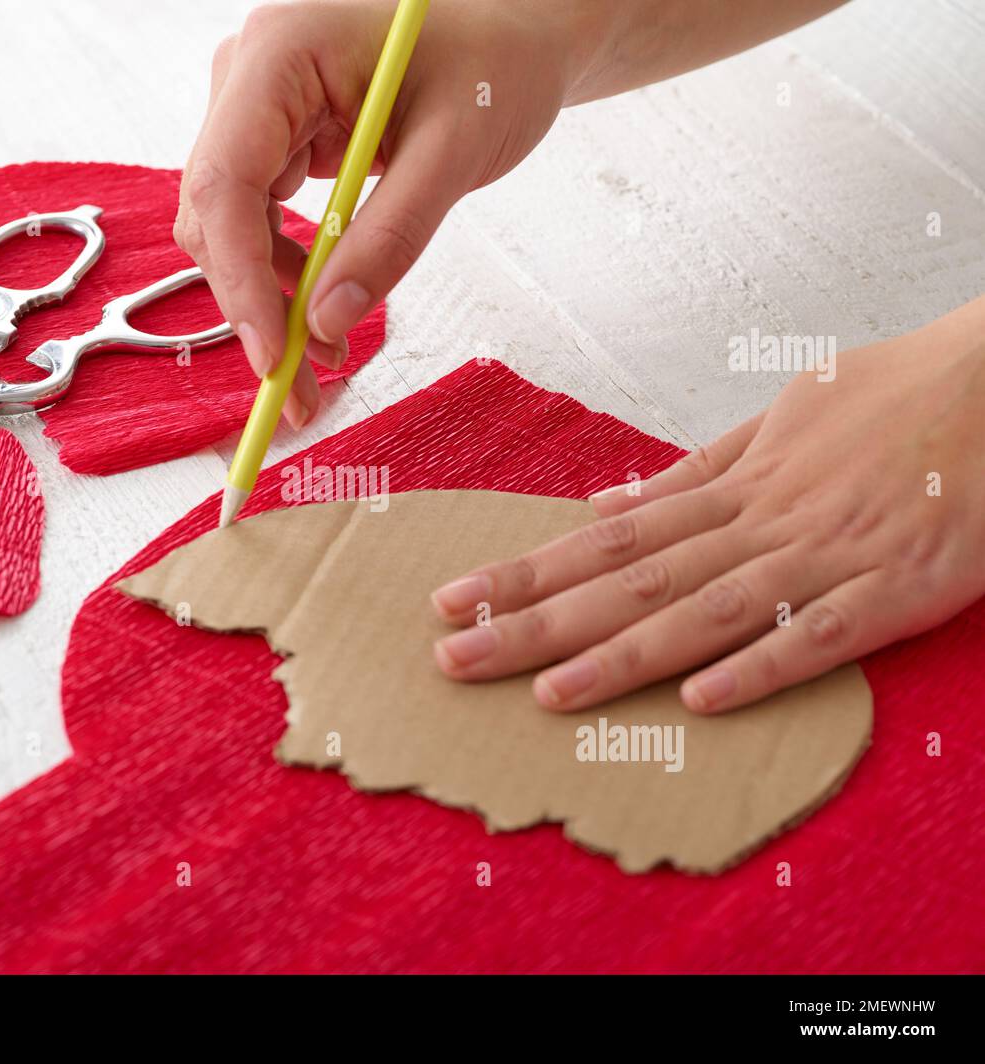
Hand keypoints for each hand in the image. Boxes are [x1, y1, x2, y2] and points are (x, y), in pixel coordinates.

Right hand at [175, 0, 575, 425]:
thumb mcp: (454, 154)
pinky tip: (324, 307)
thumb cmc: (494, 66)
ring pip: (228, 228)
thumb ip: (391, 238)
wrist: (512, 40)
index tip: (273, 357)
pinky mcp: (274, 141)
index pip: (225, 181)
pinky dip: (284, 277)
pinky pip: (256, 223)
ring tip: (329, 352)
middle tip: (301, 387)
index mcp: (282, 52)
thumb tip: (326, 324)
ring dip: (269, 299)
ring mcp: (256, 109)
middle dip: (254, 306)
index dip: (240, 279)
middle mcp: (250, 76)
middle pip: (214, 213)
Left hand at [431, 296, 984, 712]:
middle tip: (453, 656)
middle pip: (632, 578)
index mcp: (736, 484)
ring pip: (706, 608)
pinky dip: (761, 666)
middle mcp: (762, 521)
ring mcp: (826, 554)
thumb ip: (699, 470)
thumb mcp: (784, 417)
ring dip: (623, 655)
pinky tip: (701, 701)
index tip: (457, 597)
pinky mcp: (897, 586)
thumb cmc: (897, 397)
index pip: (609, 536)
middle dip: (538, 620)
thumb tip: (613, 497)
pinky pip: (821, 635)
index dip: (529, 570)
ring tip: (545, 694)